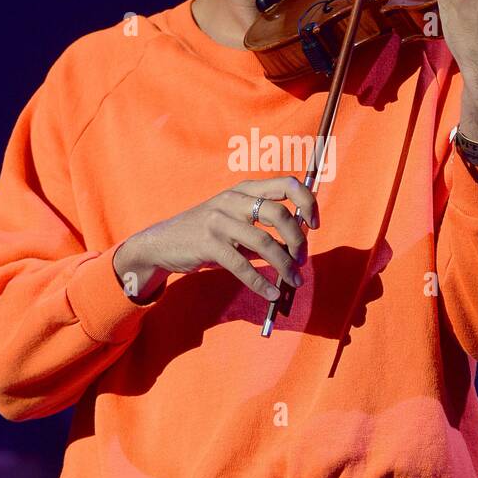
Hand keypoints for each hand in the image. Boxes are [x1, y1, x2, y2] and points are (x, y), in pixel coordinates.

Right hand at [115, 177, 318, 302]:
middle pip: (280, 214)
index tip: (314, 224)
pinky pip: (242, 266)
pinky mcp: (208, 243)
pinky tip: (271, 293)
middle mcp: (233, 199)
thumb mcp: (235, 220)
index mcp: (244, 189)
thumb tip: (298, 245)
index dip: (307, 202)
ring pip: (264, 242)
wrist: (163, 242)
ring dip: (285, 265)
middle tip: (301, 260)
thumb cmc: (207, 232)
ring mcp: (219, 220)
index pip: (286, 184)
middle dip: (297, 240)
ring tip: (294, 280)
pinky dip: (261, 283)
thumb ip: (264, 228)